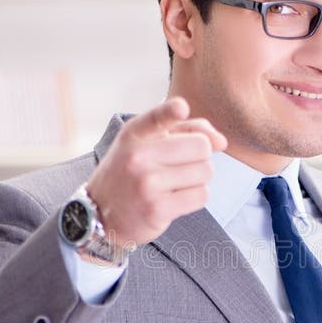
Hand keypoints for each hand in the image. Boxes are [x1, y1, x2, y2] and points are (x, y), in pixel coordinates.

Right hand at [85, 97, 226, 249]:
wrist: (100, 214)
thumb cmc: (131, 174)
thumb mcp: (145, 144)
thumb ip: (185, 131)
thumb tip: (221, 142)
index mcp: (134, 134)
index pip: (157, 117)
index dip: (172, 111)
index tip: (181, 108)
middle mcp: (138, 156)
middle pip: (201, 147)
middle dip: (199, 157)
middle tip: (180, 167)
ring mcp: (147, 184)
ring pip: (205, 172)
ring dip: (197, 179)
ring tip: (175, 184)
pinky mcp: (157, 209)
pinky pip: (201, 195)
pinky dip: (195, 197)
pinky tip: (176, 199)